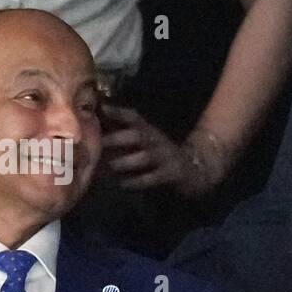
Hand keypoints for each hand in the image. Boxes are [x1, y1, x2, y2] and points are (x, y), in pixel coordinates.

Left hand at [101, 105, 223, 196]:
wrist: (195, 170)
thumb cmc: (161, 156)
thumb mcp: (148, 142)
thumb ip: (126, 137)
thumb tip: (97, 133)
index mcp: (150, 131)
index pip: (135, 117)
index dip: (120, 112)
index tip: (103, 107)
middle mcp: (158, 141)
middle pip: (138, 135)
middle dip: (117, 138)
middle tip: (98, 144)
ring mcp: (166, 157)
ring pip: (144, 157)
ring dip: (125, 162)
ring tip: (110, 167)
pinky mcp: (172, 174)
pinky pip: (152, 178)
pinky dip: (136, 182)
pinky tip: (124, 185)